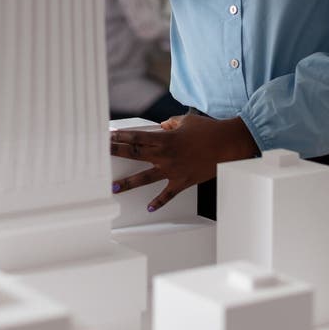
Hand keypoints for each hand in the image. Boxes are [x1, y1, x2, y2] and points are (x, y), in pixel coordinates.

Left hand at [110, 113, 257, 211]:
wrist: (229, 144)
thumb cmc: (208, 130)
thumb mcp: (186, 121)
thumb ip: (170, 124)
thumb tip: (161, 127)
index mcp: (165, 138)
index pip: (137, 137)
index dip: (120, 137)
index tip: (106, 137)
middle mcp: (166, 154)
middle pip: (135, 154)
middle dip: (116, 153)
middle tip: (99, 155)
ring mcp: (173, 170)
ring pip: (146, 177)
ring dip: (129, 183)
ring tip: (114, 188)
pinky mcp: (183, 181)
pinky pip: (168, 194)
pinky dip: (159, 202)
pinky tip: (149, 208)